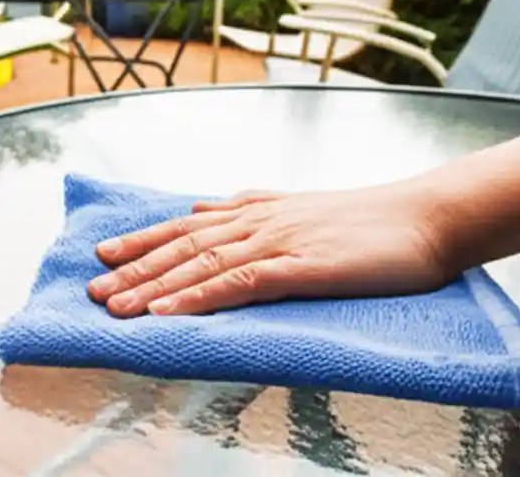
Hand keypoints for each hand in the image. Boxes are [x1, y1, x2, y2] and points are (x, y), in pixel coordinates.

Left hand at [86, 181, 458, 317]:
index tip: (104, 253)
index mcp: (260, 210)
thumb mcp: (300, 209)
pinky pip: (239, 283)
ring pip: (202, 264)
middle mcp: (260, 222)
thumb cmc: (371, 221)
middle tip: (91, 290)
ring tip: (114, 305)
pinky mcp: (301, 268)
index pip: (188, 225)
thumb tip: (203, 210)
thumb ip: (250, 211)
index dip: (143, 239)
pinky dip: (198, 297)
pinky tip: (168, 311)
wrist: (427, 219)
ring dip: (153, 285)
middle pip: (183, 246)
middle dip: (134, 268)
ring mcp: (279, 242)